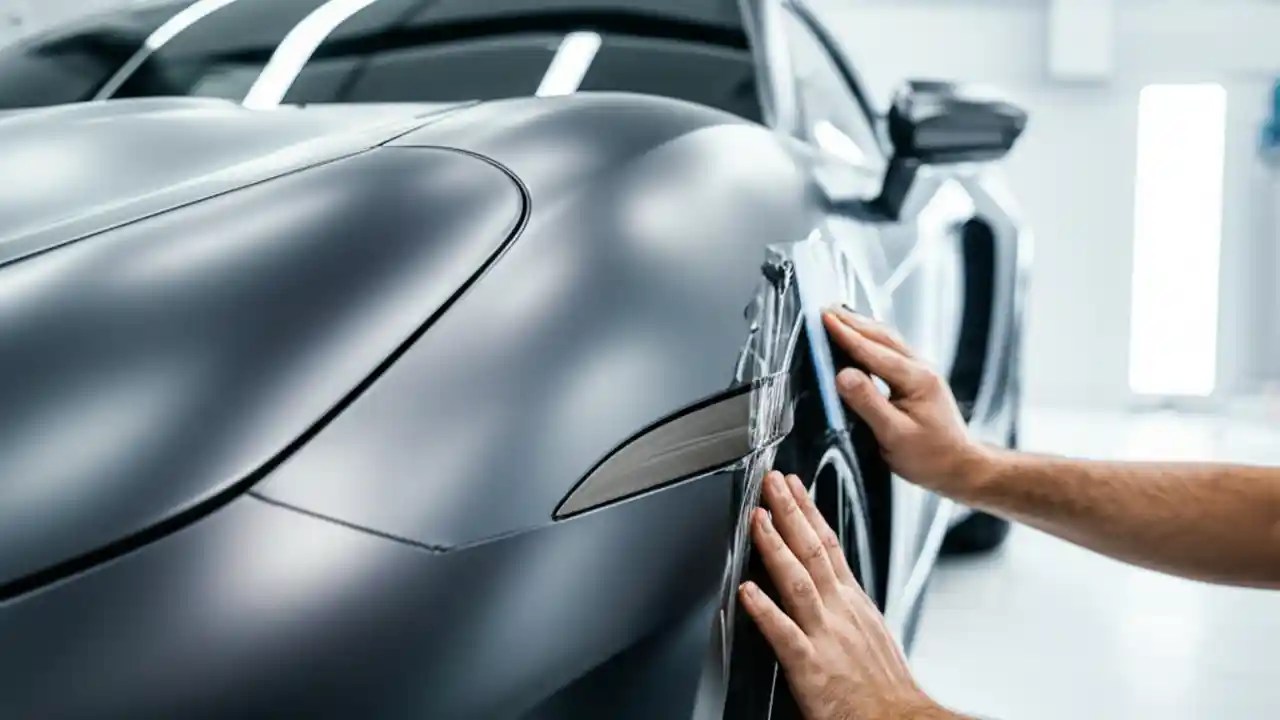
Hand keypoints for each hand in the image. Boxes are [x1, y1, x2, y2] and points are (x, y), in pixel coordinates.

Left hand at [738, 471, 962, 719]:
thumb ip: (846, 606)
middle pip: (813, 550)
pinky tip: (746, 591)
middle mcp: (840, 612)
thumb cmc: (885, 688)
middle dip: (790, 512)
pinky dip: (765, 610)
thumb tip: (829, 584)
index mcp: (852, 603)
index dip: (809, 512)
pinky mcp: (811, 667)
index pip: (829, 545)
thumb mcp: (870, 632)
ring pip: (797, 581)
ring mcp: (826, 637)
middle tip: (772, 481)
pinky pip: (784, 634)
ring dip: (775, 546)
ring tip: (757, 518)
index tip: (794, 487)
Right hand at [821, 309, 993, 500]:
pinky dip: (871, 340)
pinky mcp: (918, 379)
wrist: (961, 467)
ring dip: (862, 327)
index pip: (872, 351)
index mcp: (915, 379)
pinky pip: (891, 350)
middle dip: (852, 322)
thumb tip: (842, 375)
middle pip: (882, 337)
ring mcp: (921, 372)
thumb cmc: (929, 458)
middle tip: (824, 310)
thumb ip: (868, 403)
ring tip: (838, 317)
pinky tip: (861, 339)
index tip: (823, 318)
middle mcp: (921, 368)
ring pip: (888, 340)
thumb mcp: (894, 435)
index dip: (845, 334)